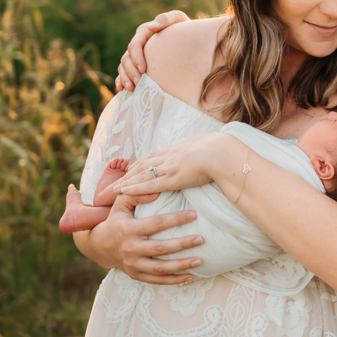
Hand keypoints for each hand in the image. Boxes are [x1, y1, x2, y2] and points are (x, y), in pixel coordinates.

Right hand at [75, 193, 204, 283]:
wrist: (99, 245)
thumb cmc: (115, 219)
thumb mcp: (120, 204)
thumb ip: (137, 194)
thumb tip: (158, 189)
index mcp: (128, 229)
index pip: (155, 224)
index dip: (175, 219)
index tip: (194, 214)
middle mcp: (130, 248)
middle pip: (160, 248)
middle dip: (182, 244)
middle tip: (201, 239)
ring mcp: (133, 264)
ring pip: (160, 268)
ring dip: (181, 266)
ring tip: (199, 260)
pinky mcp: (136, 275)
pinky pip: (157, 280)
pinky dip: (174, 280)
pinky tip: (190, 276)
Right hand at [116, 10, 189, 92]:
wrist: (190, 41)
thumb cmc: (184, 29)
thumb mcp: (178, 19)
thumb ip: (165, 20)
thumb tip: (151, 27)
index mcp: (144, 33)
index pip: (134, 45)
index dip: (136, 57)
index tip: (144, 70)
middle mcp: (138, 44)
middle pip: (126, 58)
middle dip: (130, 71)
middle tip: (139, 83)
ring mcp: (136, 56)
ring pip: (123, 67)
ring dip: (125, 78)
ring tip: (132, 89)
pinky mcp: (137, 66)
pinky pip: (124, 74)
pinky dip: (121, 81)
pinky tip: (122, 89)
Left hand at [117, 134, 239, 196]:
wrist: (222, 153)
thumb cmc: (220, 150)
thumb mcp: (208, 144)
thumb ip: (202, 147)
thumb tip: (206, 145)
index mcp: (178, 148)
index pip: (155, 155)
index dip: (143, 161)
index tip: (133, 166)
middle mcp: (169, 157)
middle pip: (144, 164)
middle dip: (130, 172)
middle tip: (118, 179)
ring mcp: (169, 167)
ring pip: (141, 174)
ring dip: (127, 181)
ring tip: (114, 188)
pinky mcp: (171, 179)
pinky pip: (148, 184)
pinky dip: (134, 188)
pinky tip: (123, 191)